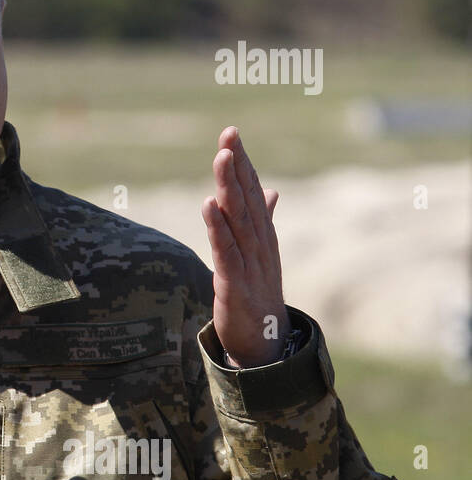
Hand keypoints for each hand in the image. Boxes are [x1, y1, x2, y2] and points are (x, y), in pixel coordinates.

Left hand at [202, 126, 289, 367]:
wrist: (267, 346)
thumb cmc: (260, 297)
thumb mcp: (260, 256)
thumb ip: (262, 221)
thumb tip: (270, 191)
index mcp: (263, 237)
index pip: (253, 193)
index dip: (242, 163)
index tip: (232, 134)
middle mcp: (260, 246)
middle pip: (247, 199)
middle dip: (237, 166)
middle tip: (229, 134)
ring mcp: (250, 265)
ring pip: (238, 220)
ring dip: (230, 188)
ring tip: (221, 158)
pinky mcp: (235, 286)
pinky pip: (226, 253)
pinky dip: (218, 228)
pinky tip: (208, 205)